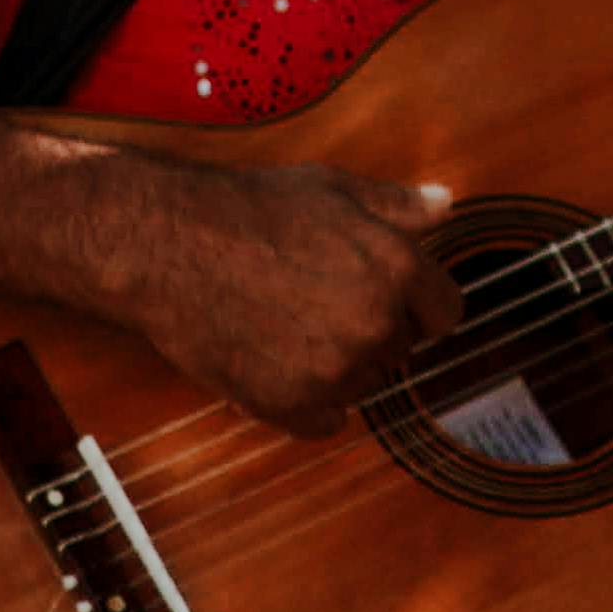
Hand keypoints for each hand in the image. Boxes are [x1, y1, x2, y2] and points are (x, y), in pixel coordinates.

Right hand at [95, 155, 460, 432]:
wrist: (167, 245)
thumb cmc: (249, 209)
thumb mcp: (335, 190)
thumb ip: (399, 204)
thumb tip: (446, 201)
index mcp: (399, 269)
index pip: (444, 313)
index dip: (415, 303)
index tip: (380, 295)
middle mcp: (376, 324)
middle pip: (400, 349)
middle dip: (370, 330)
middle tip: (314, 300)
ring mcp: (333, 370)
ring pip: (362, 385)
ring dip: (337, 367)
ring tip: (286, 324)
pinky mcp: (288, 404)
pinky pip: (325, 421)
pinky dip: (305, 404)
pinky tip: (274, 364)